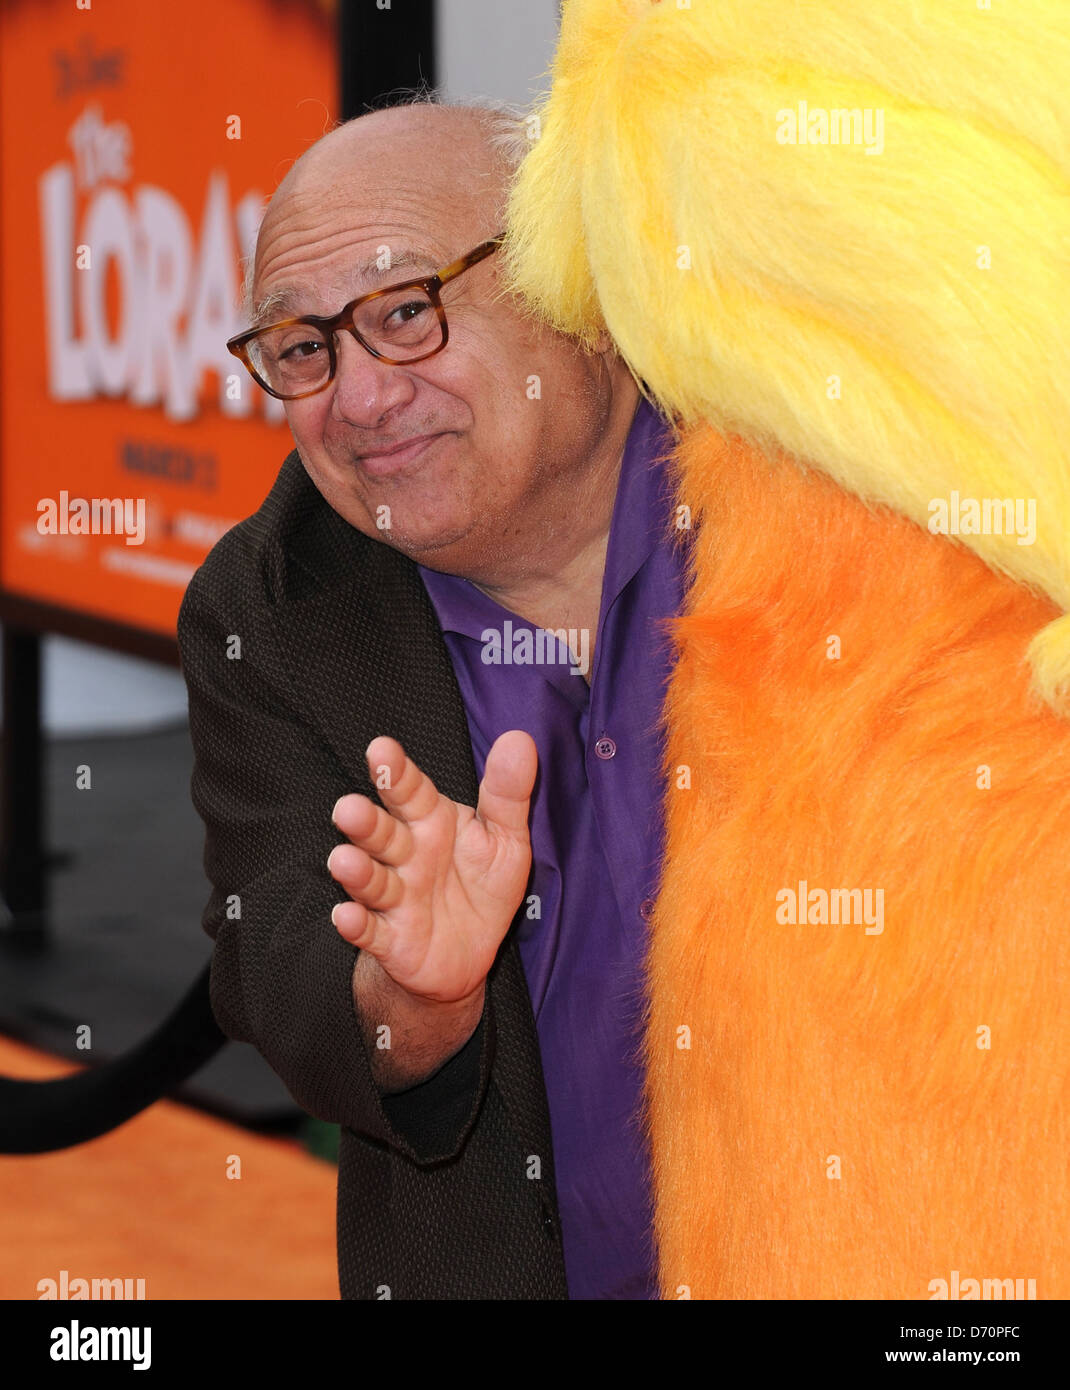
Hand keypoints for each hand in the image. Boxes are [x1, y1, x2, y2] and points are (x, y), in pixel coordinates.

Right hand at [328, 730, 536, 1004]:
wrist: (468, 958)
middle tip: (348, 809)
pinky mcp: (390, 939)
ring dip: (356, 871)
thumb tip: (519, 739)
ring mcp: (395, 898)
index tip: (381, 749)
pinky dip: (355, 925)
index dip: (396, 772)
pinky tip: (346, 916)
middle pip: (382, 834)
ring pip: (371, 880)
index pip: (410, 791)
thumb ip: (507, 793)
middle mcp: (406, 855)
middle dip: (365, 823)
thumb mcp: (506, 839)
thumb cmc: (481, 886)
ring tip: (343, 860)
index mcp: (431, 822)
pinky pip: (370, 931)